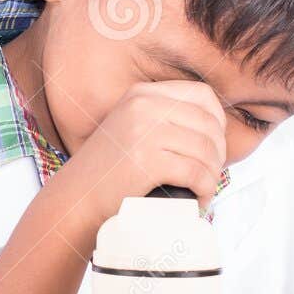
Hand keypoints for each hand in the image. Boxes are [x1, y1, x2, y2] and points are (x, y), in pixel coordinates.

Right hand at [60, 80, 226, 228]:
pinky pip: (197, 173)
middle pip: (209, 125)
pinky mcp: (148, 161)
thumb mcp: (131, 128)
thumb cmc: (106, 172)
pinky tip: (198, 198)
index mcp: (142, 94)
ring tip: (203, 190)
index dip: (218, 121)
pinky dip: (205, 190)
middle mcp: (144, 106)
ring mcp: (145, 131)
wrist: (75, 199)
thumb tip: (215, 131)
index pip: (202, 95)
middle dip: (217, 155)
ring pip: (207, 150)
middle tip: (209, 175)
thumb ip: (163, 120)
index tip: (214, 144)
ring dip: (212, 176)